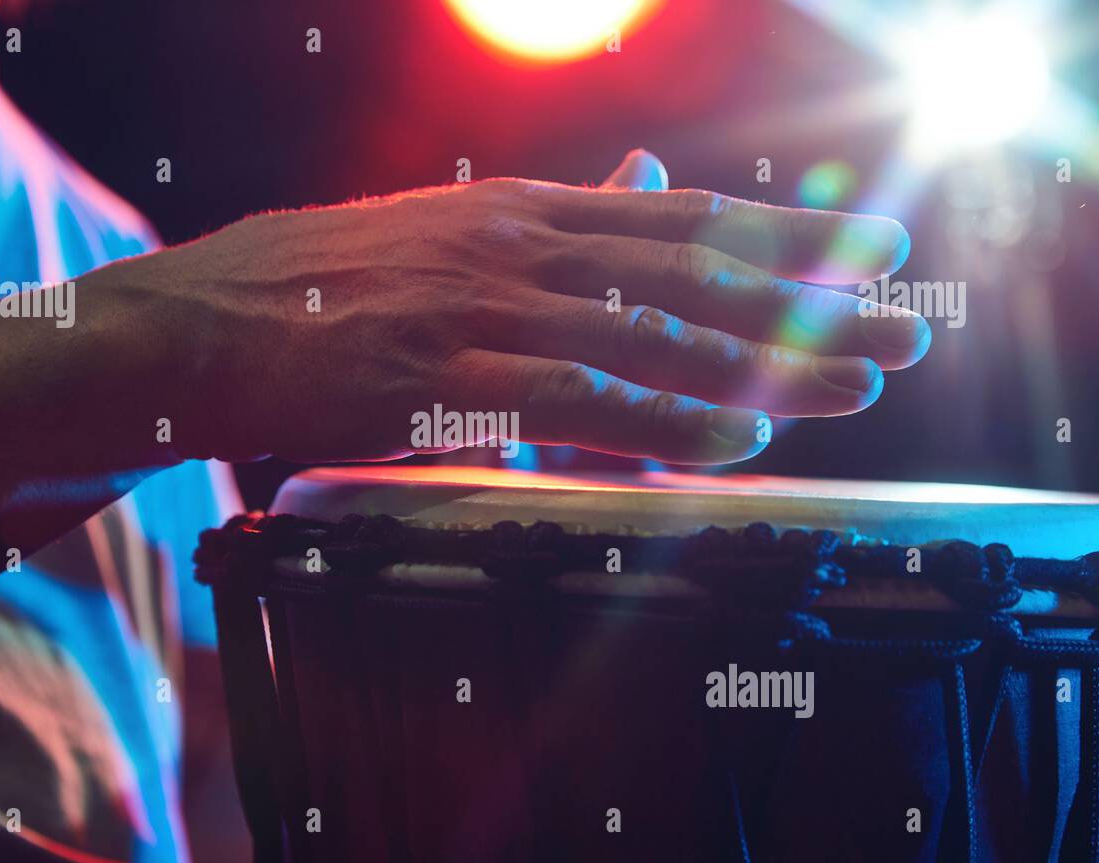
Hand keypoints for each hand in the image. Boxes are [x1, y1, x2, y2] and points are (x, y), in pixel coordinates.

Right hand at [139, 150, 925, 465]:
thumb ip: (546, 229)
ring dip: (759, 364)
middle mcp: (514, 246)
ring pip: (645, 335)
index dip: (787, 232)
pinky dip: (659, 420)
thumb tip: (641, 191)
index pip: (681, 218)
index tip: (873, 245)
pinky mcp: (437, 378)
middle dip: (807, 300)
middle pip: (688, 272)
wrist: (195, 320)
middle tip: (903, 326)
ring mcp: (476, 309)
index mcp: (519, 212)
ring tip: (853, 385)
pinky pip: (572, 401)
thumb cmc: (319, 286)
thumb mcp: (441, 236)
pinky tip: (733, 436)